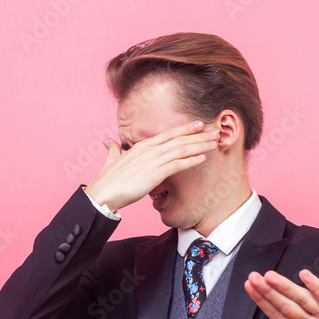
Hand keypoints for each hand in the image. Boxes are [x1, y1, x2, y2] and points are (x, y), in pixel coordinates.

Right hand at [83, 120, 218, 212]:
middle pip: (178, 139)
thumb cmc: (108, 180)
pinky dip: (191, 160)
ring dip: (200, 145)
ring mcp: (152, 161)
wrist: (103, 193)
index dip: (185, 128)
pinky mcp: (154, 174)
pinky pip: (177, 165)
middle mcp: (149, 150)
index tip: (199, 124)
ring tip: (215, 143)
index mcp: (141, 146)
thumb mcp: (111, 160)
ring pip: (181, 149)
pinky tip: (203, 158)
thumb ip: (113, 149)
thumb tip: (108, 141)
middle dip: (199, 135)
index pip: (168, 133)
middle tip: (215, 131)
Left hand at [243, 268, 318, 318]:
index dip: (264, 302)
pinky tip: (305, 277)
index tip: (249, 289)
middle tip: (253, 277)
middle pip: (287, 304)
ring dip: (287, 287)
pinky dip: (318, 288)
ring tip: (270, 277)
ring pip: (304, 299)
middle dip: (269, 291)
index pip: (278, 315)